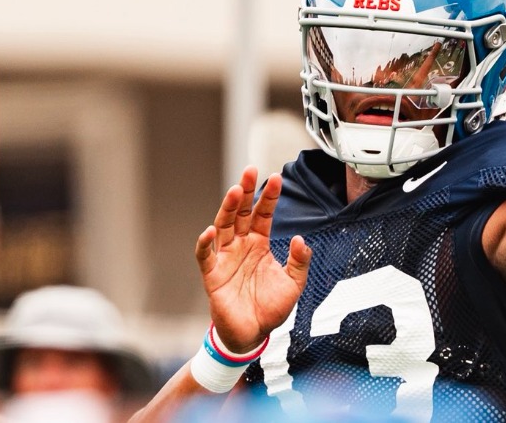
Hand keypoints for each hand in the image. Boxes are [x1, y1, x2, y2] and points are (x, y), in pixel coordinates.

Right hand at [195, 166, 311, 352]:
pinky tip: (211, 231)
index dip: (268, 197)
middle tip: (250, 171)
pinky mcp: (212, 275)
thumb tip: (299, 239)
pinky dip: (205, 243)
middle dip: (245, 192)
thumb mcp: (294, 283)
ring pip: (224, 227)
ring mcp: (225, 258)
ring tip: (235, 191)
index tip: (277, 178)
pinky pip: (206, 256)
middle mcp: (240, 246)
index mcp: (259, 244)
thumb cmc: (271, 308)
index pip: (263, 214)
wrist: (254, 334)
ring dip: (228, 209)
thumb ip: (299, 261)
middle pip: (241, 213)